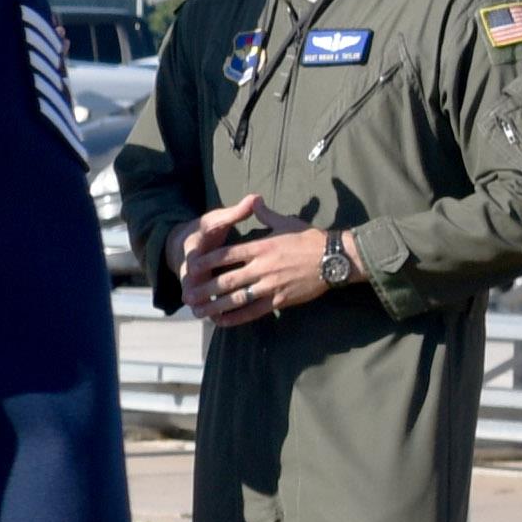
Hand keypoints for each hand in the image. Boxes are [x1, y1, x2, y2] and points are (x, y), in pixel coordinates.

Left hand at [188, 220, 339, 323]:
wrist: (334, 258)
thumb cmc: (310, 238)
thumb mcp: (286, 222)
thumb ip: (266, 214)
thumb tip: (254, 200)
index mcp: (261, 247)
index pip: (227, 255)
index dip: (206, 262)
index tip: (190, 267)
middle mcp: (263, 267)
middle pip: (227, 279)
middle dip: (204, 288)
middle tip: (187, 295)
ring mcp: (271, 285)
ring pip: (237, 298)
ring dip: (215, 306)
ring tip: (198, 312)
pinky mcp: (280, 299)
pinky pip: (254, 311)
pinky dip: (236, 318)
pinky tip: (222, 322)